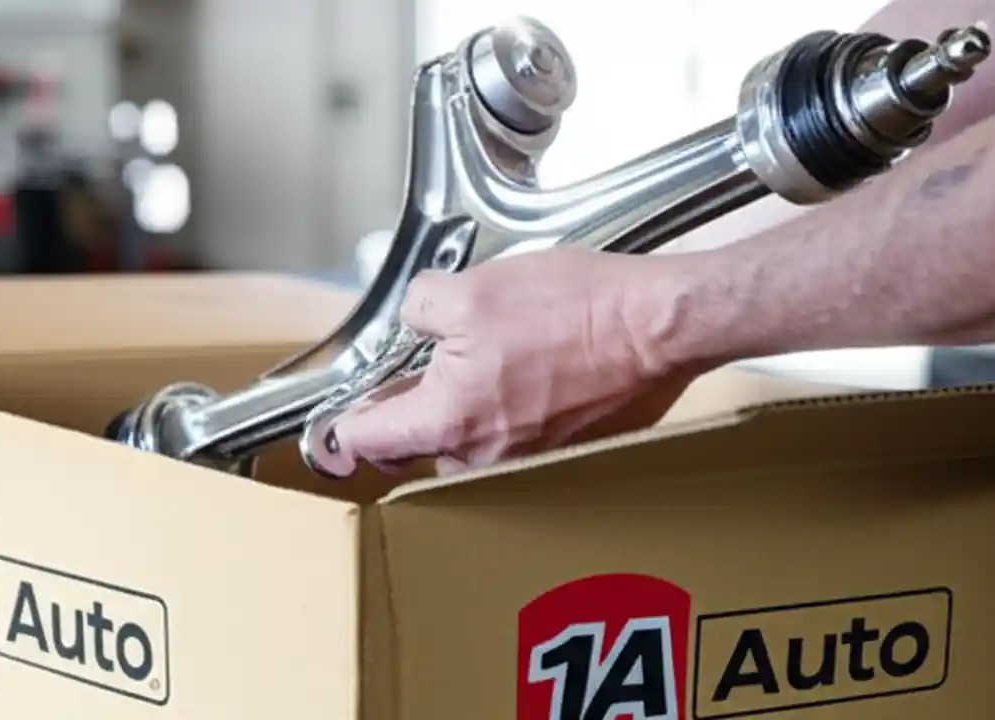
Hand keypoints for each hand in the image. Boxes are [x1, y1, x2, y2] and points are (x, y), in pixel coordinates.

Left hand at [323, 246, 702, 475]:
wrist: (656, 327)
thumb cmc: (577, 312)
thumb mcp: (471, 288)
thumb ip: (418, 307)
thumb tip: (413, 317)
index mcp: (448, 423)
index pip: (365, 440)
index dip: (344, 419)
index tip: (338, 412)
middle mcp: (482, 458)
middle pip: (414, 442)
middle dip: (411, 402)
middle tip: (428, 356)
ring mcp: (523, 463)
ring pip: (464, 438)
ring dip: (464, 403)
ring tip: (493, 353)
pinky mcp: (559, 455)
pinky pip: (510, 436)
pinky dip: (508, 406)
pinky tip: (529, 366)